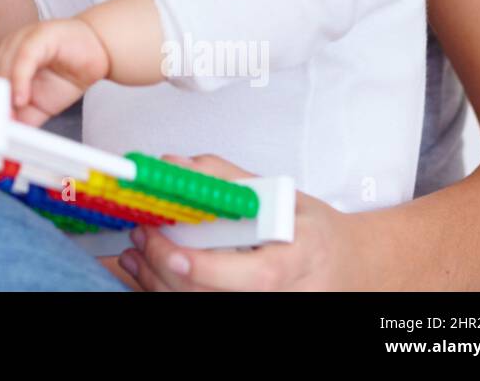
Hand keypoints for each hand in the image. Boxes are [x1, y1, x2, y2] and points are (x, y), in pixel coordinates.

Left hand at [0, 17, 108, 126]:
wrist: (99, 53)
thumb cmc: (69, 75)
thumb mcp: (43, 105)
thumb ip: (25, 118)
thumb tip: (7, 135)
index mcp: (7, 61)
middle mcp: (11, 47)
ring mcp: (24, 38)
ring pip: (4, 66)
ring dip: (4, 94)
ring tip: (8, 117)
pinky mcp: (40, 35)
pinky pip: (24, 59)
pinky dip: (19, 80)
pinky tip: (21, 99)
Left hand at [118, 154, 369, 290]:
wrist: (344, 267)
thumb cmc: (309, 231)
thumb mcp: (278, 194)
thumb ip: (222, 178)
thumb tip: (173, 167)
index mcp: (300, 255)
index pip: (256, 275)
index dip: (208, 268)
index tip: (170, 249)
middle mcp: (288, 292)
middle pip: (218, 296)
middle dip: (167, 269)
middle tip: (141, 236)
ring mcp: (271, 309)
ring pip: (203, 306)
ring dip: (159, 282)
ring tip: (135, 252)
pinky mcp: (251, 314)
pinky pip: (202, 309)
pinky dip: (168, 291)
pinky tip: (149, 272)